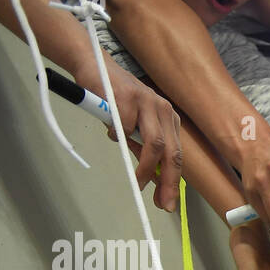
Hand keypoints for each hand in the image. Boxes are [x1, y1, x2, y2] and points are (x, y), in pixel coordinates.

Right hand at [74, 57, 181, 212]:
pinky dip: (117, 136)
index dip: (174, 181)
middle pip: (171, 152)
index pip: (176, 156)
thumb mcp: (134, 127)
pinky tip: (110, 130)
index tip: (168, 203)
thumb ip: (144, 150)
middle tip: (162, 203)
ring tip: (138, 182)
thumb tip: (156, 179)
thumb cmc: (114, 100)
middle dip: (169, 182)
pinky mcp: (129, 98)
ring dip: (146, 168)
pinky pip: (125, 128)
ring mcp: (147, 103)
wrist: (93, 67)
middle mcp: (163, 110)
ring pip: (155, 143)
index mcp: (168, 119)